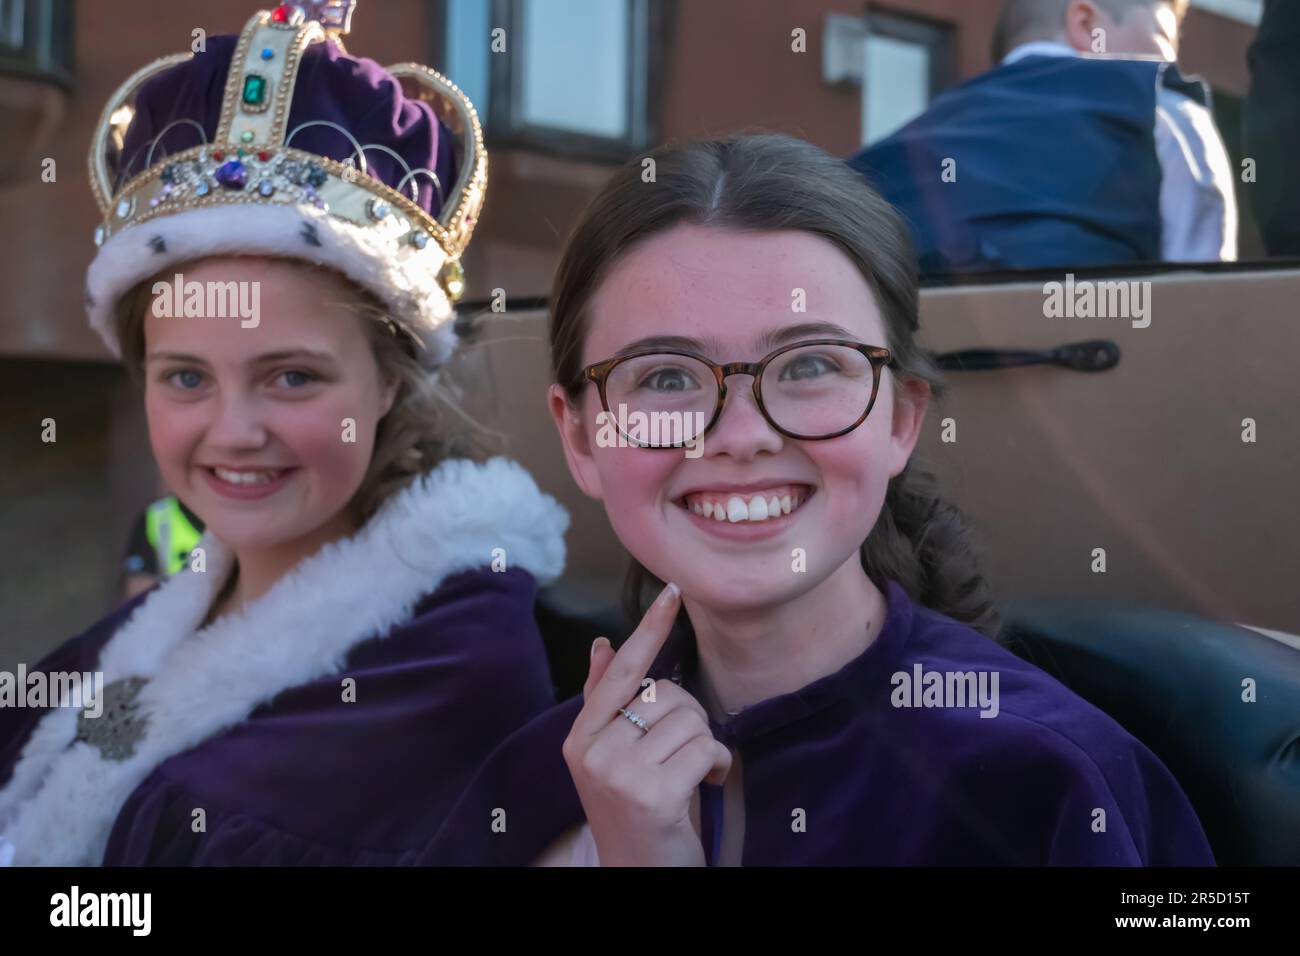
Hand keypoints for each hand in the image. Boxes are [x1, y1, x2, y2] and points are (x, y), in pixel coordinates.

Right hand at [561, 583, 731, 865]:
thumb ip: (607, 702)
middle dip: (690, 718)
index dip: (649, 630)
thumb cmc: (636, 811)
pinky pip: (705, 747)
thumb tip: (604, 646)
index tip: (673, 592)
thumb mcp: (614, 756)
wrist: (639, 874)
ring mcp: (619, 774)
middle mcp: (592, 752)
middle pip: (666, 695)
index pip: (621, 672)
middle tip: (682, 754)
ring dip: (705, 744)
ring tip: (692, 774)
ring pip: (689, 719)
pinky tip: (704, 785)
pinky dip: (717, 764)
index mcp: (580, 737)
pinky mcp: (652, 794)